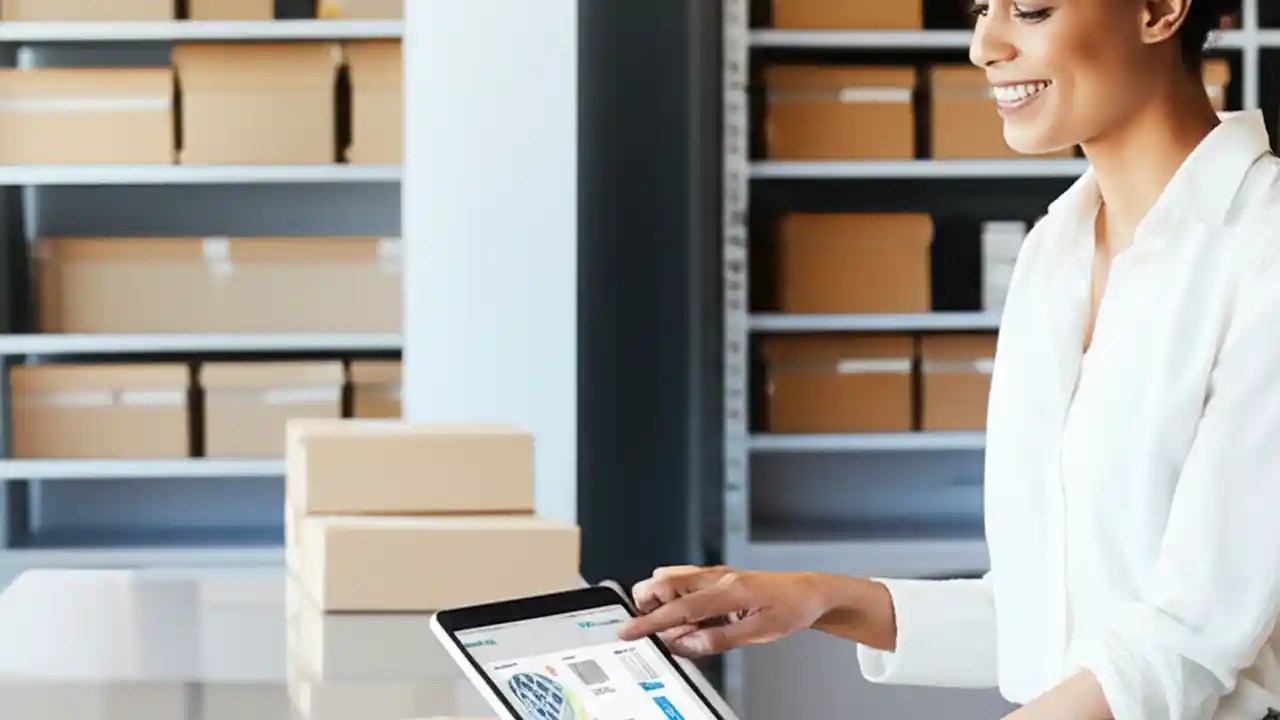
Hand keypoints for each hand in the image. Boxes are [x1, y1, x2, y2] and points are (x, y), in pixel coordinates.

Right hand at [616, 566, 830, 657]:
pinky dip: (675, 601)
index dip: (651, 621)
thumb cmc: (790, 608)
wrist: (808, 592)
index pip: (680, 606)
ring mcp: (714, 574)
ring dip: (662, 603)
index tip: (630, 630)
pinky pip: (682, 583)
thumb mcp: (761, 631)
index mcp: (729, 589)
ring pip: (669, 579)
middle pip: (663, 582)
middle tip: (654, 630)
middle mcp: (716, 576)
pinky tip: (690, 619)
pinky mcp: (713, 576)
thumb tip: (687, 644)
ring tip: (680, 628)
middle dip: (648, 606)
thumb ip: (721, 639)